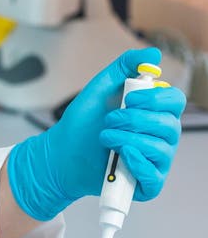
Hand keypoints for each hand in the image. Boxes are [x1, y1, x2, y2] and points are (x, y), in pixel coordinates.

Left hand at [7, 48, 184, 220]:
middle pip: (169, 125)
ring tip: (105, 137)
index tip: (130, 98)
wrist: (62, 153)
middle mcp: (161, 136)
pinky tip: (119, 155)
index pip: (175, 101)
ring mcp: (156, 161)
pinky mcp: (147, 184)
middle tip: (110, 120)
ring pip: (160, 148)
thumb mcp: (101, 86)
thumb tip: (153, 53)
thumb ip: (125, 66)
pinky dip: (135, 163)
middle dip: (134, 119)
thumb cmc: (83, 122)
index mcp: (154, 112)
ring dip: (125, 139)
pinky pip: (154, 175)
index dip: (155, 98)